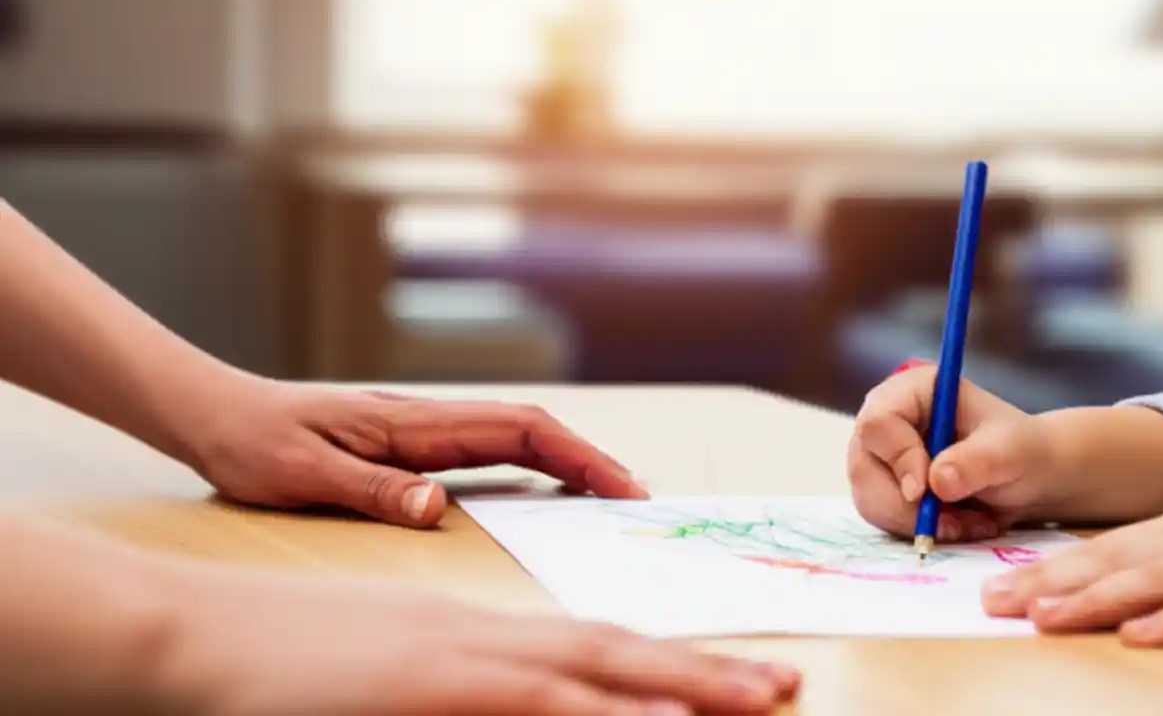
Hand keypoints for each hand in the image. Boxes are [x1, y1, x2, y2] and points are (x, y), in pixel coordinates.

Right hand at [154, 560, 801, 714]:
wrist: (197, 636)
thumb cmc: (292, 664)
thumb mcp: (397, 674)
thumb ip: (466, 690)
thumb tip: (536, 705)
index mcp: (479, 637)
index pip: (592, 649)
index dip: (671, 666)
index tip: (738, 683)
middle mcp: (480, 640)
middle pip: (610, 653)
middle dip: (703, 674)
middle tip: (782, 687)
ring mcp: (451, 661)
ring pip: (584, 675)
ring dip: (671, 688)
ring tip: (755, 700)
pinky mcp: (419, 688)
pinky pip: (523, 704)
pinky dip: (588, 712)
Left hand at [185, 377, 645, 527]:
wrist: (218, 415)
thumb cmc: (254, 443)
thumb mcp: (302, 476)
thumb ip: (372, 489)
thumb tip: (437, 507)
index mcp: (412, 423)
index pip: (517, 430)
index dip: (577, 456)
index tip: (620, 486)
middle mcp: (427, 419)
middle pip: (531, 428)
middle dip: (589, 457)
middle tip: (635, 497)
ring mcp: (423, 428)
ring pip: (515, 435)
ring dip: (566, 459)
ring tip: (606, 495)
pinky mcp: (413, 444)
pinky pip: (488, 450)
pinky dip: (531, 464)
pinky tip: (543, 489)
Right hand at [847, 366, 1053, 541]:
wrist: (1028, 478)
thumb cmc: (1020, 451)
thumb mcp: (1010, 451)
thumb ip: (975, 461)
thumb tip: (936, 482)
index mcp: (913, 391)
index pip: (879, 422)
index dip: (898, 459)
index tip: (924, 492)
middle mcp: (887, 419)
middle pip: (864, 466)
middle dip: (907, 506)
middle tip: (954, 524)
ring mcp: (879, 456)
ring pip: (869, 498)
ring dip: (917, 523)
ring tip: (967, 524)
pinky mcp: (882, 488)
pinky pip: (882, 518)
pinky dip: (917, 531)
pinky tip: (955, 525)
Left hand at [981, 503, 1162, 645]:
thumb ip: (1158, 566)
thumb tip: (1092, 593)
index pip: (1096, 551)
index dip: (1042, 570)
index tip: (990, 590)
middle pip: (1109, 561)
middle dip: (1047, 582)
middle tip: (994, 602)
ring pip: (1151, 579)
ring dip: (1093, 599)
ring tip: (1045, 616)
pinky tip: (1137, 636)